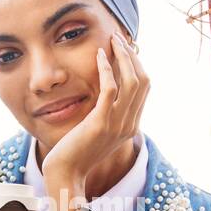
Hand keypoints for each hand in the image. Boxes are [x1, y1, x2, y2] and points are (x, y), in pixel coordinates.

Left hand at [42, 33, 147, 201]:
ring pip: (131, 81)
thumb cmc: (76, 151)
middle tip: (119, 38)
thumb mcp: (98, 130)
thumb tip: (107, 91)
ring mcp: (118, 124)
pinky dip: (106, 68)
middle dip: (132, 55)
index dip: (137, 63)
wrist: (66, 172)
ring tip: (112, 40)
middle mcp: (129, 124)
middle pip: (143, 80)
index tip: (124, 48)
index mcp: (131, 126)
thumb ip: (108, 113)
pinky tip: (98, 55)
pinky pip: (110, 88)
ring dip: (122, 56)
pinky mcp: (101, 122)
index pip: (144, 88)